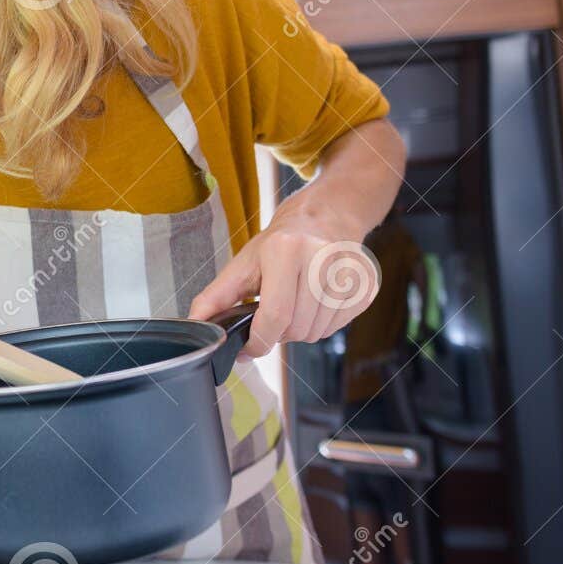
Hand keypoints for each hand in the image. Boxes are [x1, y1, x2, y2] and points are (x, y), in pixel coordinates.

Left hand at [187, 199, 380, 360]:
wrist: (324, 218)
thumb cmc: (279, 244)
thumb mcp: (242, 264)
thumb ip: (215, 297)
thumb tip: (195, 325)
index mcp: (286, 250)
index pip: (274, 316)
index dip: (258, 341)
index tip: (248, 346)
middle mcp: (322, 258)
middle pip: (295, 329)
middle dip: (279, 331)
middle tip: (275, 308)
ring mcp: (349, 272)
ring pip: (317, 332)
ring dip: (300, 328)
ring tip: (296, 300)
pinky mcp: (366, 285)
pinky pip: (337, 327)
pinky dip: (322, 323)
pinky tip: (316, 300)